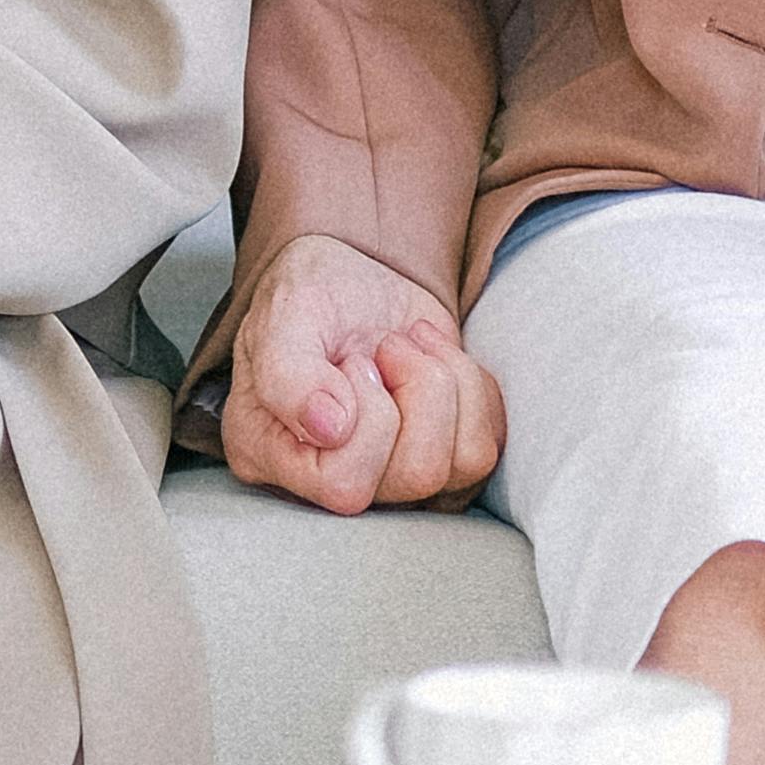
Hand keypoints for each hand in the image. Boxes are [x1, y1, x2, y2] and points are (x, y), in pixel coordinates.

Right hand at [220, 229, 505, 514]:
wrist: (351, 279)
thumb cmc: (308, 302)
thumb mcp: (282, 318)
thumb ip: (288, 375)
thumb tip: (330, 430)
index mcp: (276, 458)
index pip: (346, 485)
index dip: (368, 416)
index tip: (352, 362)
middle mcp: (335, 482)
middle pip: (417, 475)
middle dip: (417, 386)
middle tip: (385, 346)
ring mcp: (396, 481)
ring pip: (464, 462)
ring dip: (446, 381)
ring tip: (407, 347)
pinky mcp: (445, 462)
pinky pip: (488, 444)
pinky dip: (472, 387)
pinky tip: (431, 360)